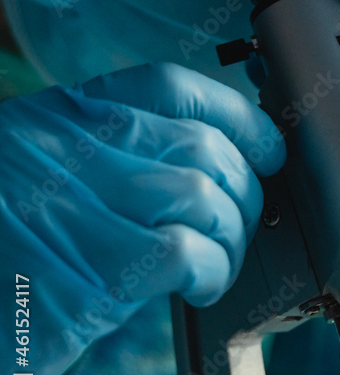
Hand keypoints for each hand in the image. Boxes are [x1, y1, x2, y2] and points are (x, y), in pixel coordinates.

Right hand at [0, 62, 284, 374]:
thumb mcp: (39, 182)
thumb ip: (109, 160)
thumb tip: (207, 167)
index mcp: (54, 120)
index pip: (168, 86)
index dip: (235, 114)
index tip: (265, 145)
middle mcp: (62, 149)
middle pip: (200, 146)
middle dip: (244, 190)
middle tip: (240, 224)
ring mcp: (72, 205)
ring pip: (202, 195)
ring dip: (231, 236)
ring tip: (215, 264)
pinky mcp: (88, 272)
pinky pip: (186, 251)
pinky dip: (212, 270)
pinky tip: (199, 288)